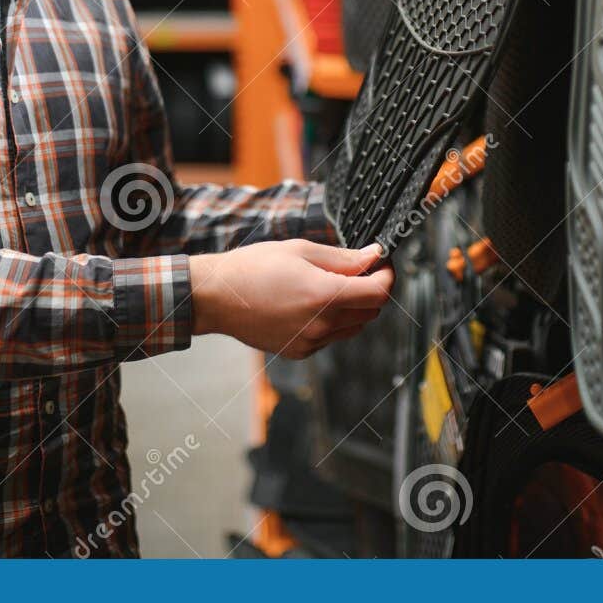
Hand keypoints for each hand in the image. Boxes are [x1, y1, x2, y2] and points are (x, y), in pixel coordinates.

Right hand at [188, 239, 392, 359]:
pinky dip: (332, 320)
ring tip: (328, 284)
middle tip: (356, 268)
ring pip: (353, 326)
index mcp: (323, 296)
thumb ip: (343, 258)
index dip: (387, 275)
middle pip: (371, 311)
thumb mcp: (301, 250)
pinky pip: (331, 337)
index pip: (379, 293)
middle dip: (371, 289)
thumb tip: (374, 256)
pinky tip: (310, 302)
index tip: (381, 262)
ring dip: (353, 306)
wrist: (215, 297)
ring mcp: (310, 342)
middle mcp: (321, 325)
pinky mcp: (300, 351)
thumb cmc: (253, 267)